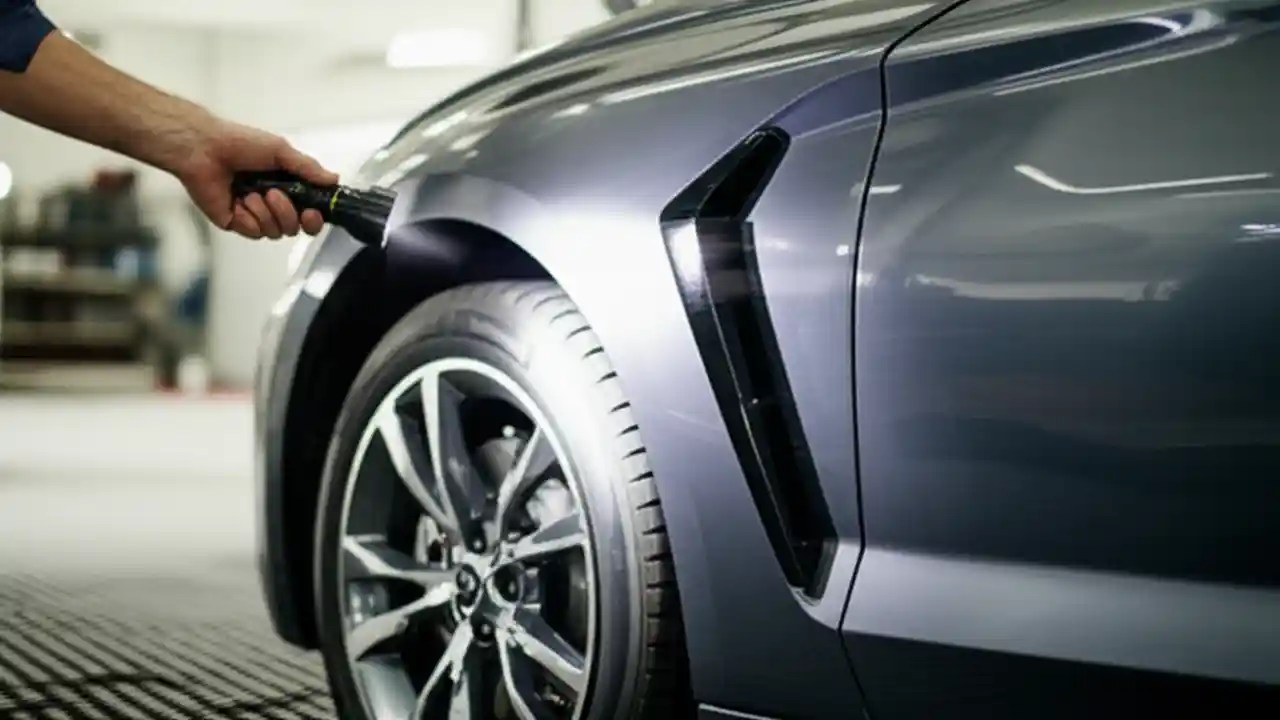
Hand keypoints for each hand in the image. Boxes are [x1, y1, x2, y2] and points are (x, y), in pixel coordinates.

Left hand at [174, 117, 337, 239]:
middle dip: (288, 213)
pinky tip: (238, 200)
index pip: (309, 212)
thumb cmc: (238, 144)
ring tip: (252, 192)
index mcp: (286, 185)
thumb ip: (308, 168)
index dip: (314, 218)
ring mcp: (254, 214)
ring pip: (275, 231)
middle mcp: (272, 203)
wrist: (203, 149)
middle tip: (276, 195)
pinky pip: (254, 232)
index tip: (313, 212)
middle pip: (294, 227)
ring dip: (266, 212)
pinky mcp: (236, 223)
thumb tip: (333, 179)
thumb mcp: (280, 151)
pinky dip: (249, 217)